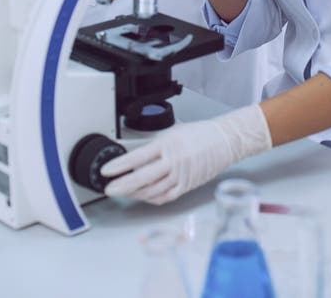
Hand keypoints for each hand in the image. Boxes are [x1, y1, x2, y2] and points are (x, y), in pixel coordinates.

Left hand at [101, 104, 271, 204]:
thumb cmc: (200, 134)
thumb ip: (154, 146)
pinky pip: (165, 197)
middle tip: (109, 188)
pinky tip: (143, 196)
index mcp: (167, 144)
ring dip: (134, 193)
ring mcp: (181, 176)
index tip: (106, 171)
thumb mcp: (173, 133)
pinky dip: (151, 198)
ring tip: (123, 192)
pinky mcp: (187, 186)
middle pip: (141, 178)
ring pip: (151, 190)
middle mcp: (173, 161)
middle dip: (122, 185)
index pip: (137, 157)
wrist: (224, 141)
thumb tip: (135, 156)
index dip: (119, 166)